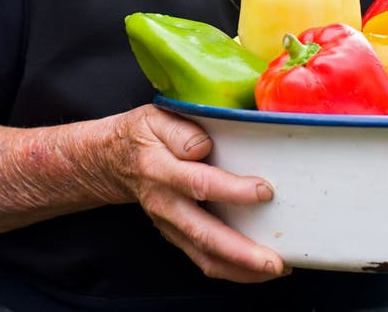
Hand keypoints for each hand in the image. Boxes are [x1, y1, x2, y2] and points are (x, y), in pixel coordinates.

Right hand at [111, 104, 288, 282]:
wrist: (114, 160)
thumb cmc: (143, 134)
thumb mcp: (156, 117)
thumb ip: (180, 129)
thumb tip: (204, 145)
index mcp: (161, 169)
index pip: (199, 183)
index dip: (232, 190)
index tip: (264, 191)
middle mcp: (165, 203)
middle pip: (203, 233)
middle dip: (240, 252)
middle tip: (273, 260)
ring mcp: (169, 224)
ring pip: (203, 255)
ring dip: (239, 268)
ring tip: (274, 268)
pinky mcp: (175, 234)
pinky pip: (201, 259)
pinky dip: (230, 269)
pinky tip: (255, 268)